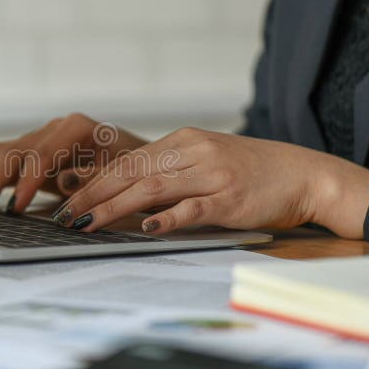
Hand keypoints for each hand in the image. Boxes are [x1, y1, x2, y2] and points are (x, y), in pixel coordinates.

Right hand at [0, 113, 146, 213]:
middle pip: (16, 150)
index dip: (27, 181)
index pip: (43, 153)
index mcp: (77, 128)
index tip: (17, 207)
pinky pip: (5, 160)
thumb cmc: (134, 166)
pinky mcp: (34, 153)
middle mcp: (55, 128)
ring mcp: (43, 139)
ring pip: (4, 152)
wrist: (139, 160)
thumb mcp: (122, 172)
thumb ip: (94, 177)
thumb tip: (63, 181)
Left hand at [53, 127, 368, 238]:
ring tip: (87, 223)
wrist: (304, 174)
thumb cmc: (251, 171)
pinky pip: (193, 208)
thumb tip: (126, 193)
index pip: (127, 161)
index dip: (93, 181)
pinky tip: (146, 227)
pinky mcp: (231, 199)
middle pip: (131, 172)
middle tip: (64, 214)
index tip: (67, 199)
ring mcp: (212, 175)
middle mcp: (194, 152)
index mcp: (183, 141)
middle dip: (92, 194)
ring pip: (153, 188)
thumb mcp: (205, 160)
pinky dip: (167, 218)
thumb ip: (169, 171)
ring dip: (114, 207)